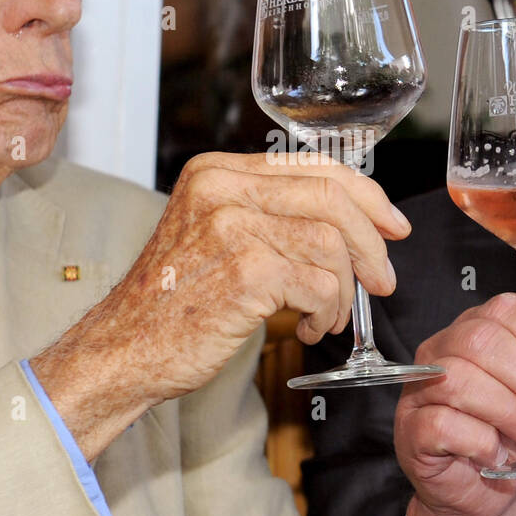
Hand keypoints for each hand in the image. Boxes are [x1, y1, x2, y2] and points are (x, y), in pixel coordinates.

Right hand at [32, 151, 408, 460]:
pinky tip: (308, 327)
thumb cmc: (171, 303)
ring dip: (344, 290)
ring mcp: (232, 227)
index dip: (366, 195)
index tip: (391, 226)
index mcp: (216, 171)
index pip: (314, 165)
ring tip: (329, 316)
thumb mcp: (213, 235)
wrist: (123, 350)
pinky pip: (320, 285)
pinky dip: (327, 312)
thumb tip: (351, 225)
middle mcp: (221, 189)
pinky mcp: (246, 272)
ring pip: (332, 245)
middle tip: (383, 281)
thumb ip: (268, 216)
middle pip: (332, 197)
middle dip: (372, 243)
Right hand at [394, 293, 515, 515]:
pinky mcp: (412, 430)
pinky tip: (496, 454)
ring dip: (508, 411)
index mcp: (474, 332)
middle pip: (481, 340)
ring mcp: (421, 391)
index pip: (504, 309)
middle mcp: (441, 353)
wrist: (486, 496)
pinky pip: (443, 424)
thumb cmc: (511, 437)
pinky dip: (481, 441)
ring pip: (460, 380)